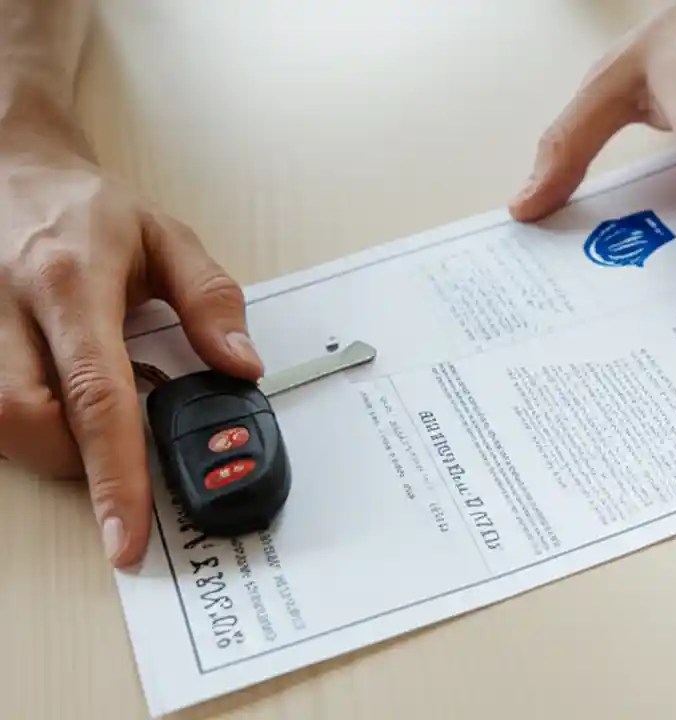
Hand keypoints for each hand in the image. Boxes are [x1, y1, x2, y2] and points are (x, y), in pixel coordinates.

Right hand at [0, 141, 262, 567]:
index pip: (98, 395)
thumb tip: (242, 368)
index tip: (127, 533)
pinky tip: (51, 400)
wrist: (10, 164)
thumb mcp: (168, 237)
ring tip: (84, 420)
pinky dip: (19, 423)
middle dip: (73, 461)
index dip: (115, 474)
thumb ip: (211, 302)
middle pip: (24, 421)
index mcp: (72, 282)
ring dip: (43, 444)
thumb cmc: (90, 209)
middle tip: (115, 453)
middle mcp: (8, 306)